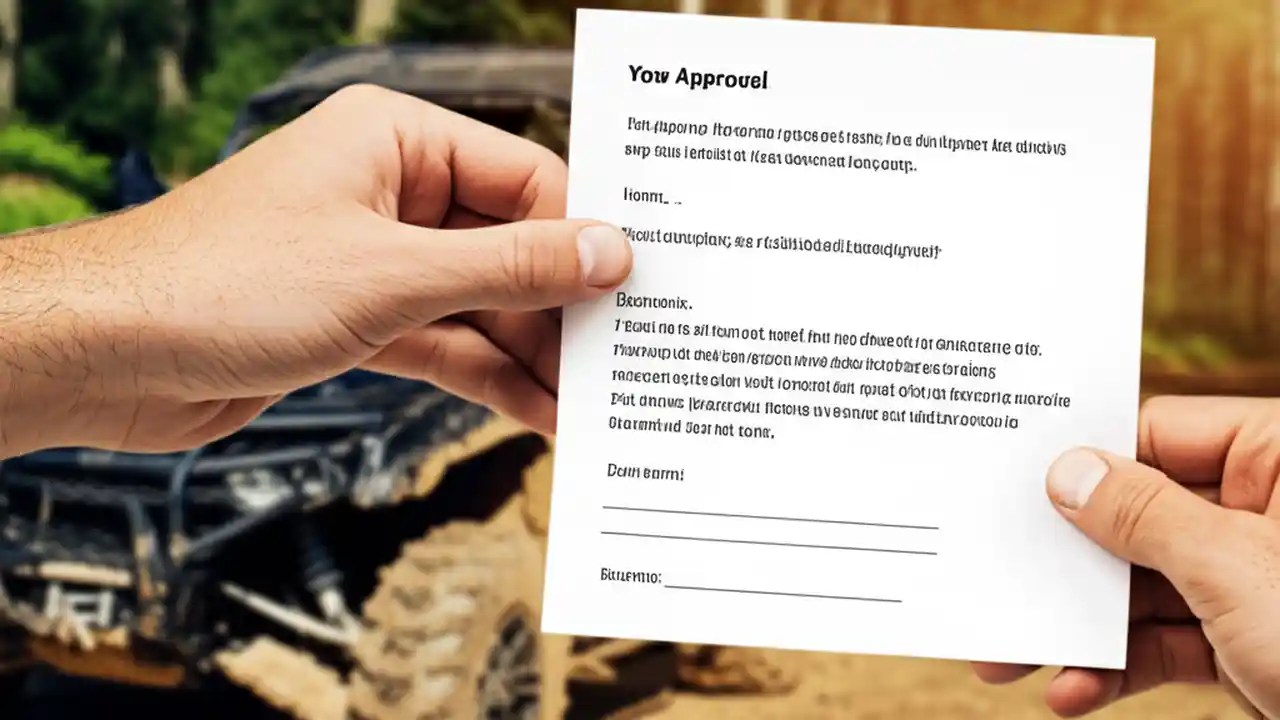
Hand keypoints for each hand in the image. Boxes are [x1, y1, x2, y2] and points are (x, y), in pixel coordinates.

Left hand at [0, 84, 631, 456]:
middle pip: (509, 246)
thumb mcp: (393, 274)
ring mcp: (374, 259)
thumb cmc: (225, 282)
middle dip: (562, 308)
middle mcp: (391, 191)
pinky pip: (444, 342)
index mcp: (397, 139)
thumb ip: (511, 265)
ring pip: (481, 303)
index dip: (585, 237)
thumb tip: (610, 252)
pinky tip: (537, 410)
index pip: (526, 178)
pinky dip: (487, 377)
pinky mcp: (357, 319)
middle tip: (622, 360)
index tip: (638, 288)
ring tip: (592, 403)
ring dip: (532, 354)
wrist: (105, 352)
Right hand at [972, 396, 1279, 718]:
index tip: (1011, 483)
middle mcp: (1269, 508)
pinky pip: (1170, 641)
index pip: (1157, 433)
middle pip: (1138, 516)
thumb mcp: (1237, 570)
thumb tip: (1067, 471)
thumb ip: (1145, 515)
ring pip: (1145, 586)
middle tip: (996, 580)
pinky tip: (1074, 689)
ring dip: (1079, 627)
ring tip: (1011, 657)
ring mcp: (1258, 578)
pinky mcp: (1252, 641)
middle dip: (1066, 564)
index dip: (1081, 460)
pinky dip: (1120, 666)